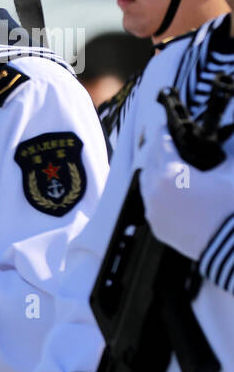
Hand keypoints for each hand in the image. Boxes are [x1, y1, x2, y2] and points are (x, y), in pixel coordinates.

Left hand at [140, 130, 233, 260]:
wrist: (229, 245)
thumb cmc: (229, 208)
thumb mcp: (229, 175)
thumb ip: (223, 156)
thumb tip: (223, 146)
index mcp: (171, 173)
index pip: (162, 145)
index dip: (163, 133)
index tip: (163, 126)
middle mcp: (155, 191)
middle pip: (149, 163)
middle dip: (157, 153)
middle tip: (165, 145)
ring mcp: (153, 210)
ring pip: (146, 185)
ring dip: (153, 173)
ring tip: (165, 168)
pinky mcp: (156, 226)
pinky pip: (151, 205)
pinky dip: (156, 195)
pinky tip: (167, 193)